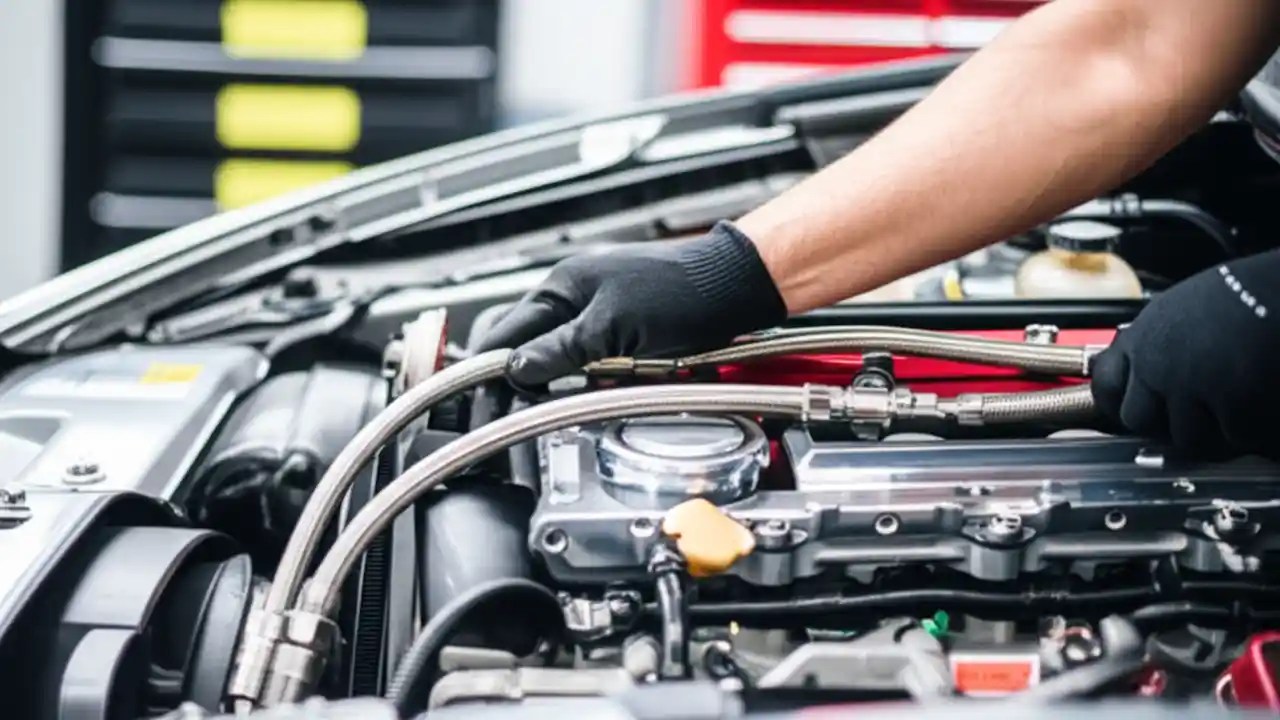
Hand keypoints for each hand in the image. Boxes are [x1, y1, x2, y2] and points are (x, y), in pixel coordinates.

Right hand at [477, 221, 786, 387]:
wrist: (737, 286)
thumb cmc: (685, 292)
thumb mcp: (613, 327)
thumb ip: (561, 350)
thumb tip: (516, 369)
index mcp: (561, 287)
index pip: (505, 334)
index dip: (494, 370)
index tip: (490, 401)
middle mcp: (574, 296)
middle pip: (530, 349)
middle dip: (533, 380)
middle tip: (536, 406)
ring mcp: (598, 312)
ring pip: (562, 360)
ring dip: (568, 381)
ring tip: (585, 393)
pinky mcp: (623, 329)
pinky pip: (593, 361)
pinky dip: (597, 378)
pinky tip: (612, 384)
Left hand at [1090, 248, 1279, 457]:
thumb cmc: (1244, 294)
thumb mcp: (1182, 311)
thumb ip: (1158, 347)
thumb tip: (1143, 379)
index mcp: (1144, 337)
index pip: (1105, 385)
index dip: (1118, 402)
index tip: (1132, 409)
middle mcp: (1157, 365)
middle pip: (1138, 420)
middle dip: (1166, 423)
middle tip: (1199, 411)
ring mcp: (1191, 388)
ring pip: (1188, 439)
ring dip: (1214, 430)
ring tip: (1241, 398)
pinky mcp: (1232, 407)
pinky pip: (1236, 438)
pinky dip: (1254, 428)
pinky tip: (1264, 398)